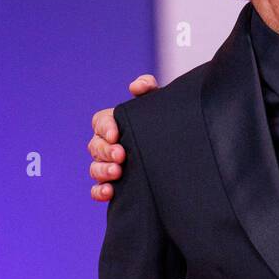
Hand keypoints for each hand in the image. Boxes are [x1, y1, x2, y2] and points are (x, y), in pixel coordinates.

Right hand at [88, 74, 159, 200]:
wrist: (183, 152)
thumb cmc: (166, 123)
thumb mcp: (160, 104)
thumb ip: (149, 88)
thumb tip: (135, 86)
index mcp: (115, 124)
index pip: (100, 122)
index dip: (105, 127)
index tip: (116, 134)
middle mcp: (109, 145)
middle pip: (95, 146)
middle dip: (106, 151)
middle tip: (122, 155)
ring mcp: (110, 166)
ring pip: (95, 168)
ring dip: (102, 170)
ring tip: (117, 172)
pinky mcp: (115, 186)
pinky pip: (98, 191)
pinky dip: (100, 192)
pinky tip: (110, 192)